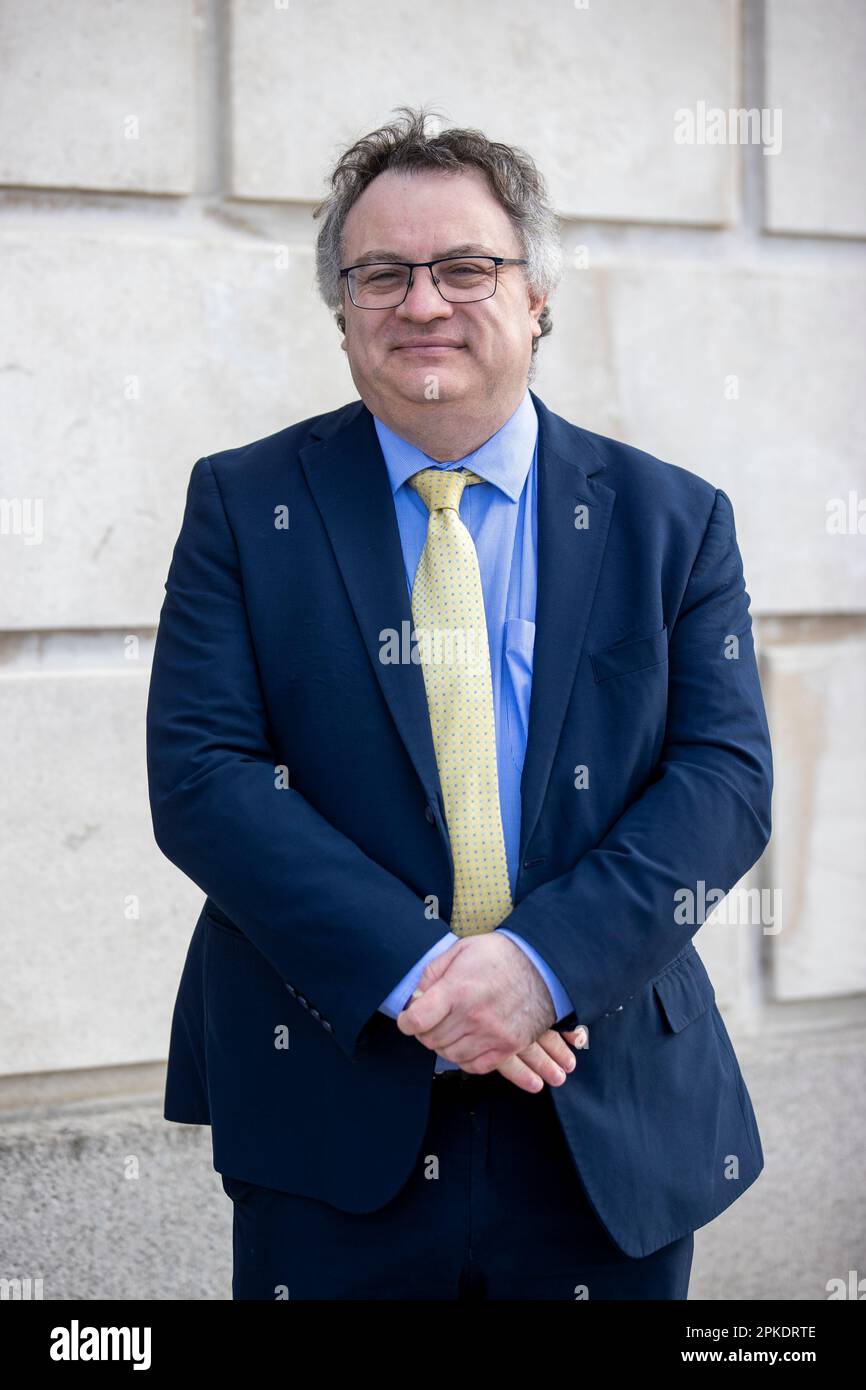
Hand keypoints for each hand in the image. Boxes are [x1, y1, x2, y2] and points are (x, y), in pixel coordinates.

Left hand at [396, 933, 582, 1092]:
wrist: (544, 966)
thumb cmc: (499, 955)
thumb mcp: (461, 950)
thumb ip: (433, 973)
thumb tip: (416, 998)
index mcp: (458, 990)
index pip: (416, 1020)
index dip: (406, 1021)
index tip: (408, 1018)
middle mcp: (474, 1016)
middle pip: (431, 1040)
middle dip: (425, 1031)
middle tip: (431, 1020)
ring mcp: (492, 1034)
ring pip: (450, 1055)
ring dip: (444, 1045)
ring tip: (450, 1029)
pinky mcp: (509, 1046)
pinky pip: (475, 1066)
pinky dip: (465, 1058)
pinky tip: (466, 1042)